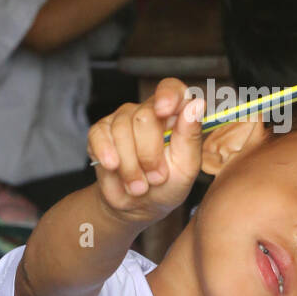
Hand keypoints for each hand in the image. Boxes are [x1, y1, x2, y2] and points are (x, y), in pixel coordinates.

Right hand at [87, 78, 204, 223]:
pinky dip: (106, 153)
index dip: (167, 96)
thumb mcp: (186, 166)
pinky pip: (99, 135)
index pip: (171, 89)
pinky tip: (112, 167)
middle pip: (145, 117)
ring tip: (139, 185)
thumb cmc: (166, 185)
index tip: (164, 111)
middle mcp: (148, 111)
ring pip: (122, 130)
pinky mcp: (99, 131)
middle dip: (149, 155)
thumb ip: (191, 136)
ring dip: (130, 165)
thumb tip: (196, 104)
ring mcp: (122, 119)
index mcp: (174, 115)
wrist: (137, 206)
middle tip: (156, 178)